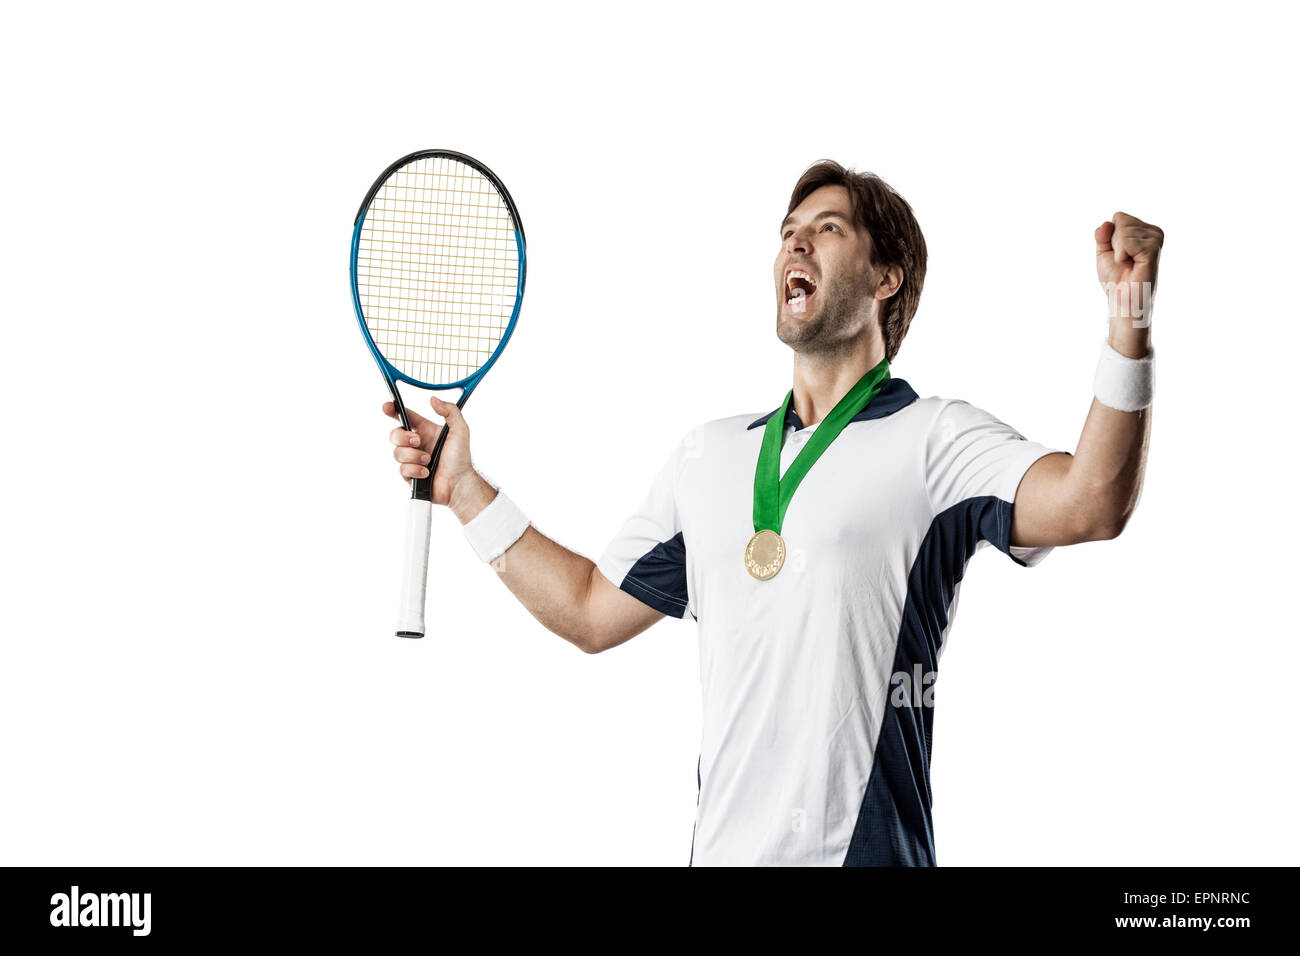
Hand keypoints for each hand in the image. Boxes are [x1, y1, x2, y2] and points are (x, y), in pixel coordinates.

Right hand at [383, 397, 475, 506]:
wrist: (459, 484)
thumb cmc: (460, 459)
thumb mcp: (460, 430)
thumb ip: (450, 411)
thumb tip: (433, 399)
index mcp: (426, 431)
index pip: (406, 417)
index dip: (393, 410)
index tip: (387, 407)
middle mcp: (417, 444)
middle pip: (395, 434)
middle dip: (404, 437)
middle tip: (418, 442)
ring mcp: (412, 459)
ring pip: (398, 453)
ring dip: (413, 456)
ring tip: (428, 461)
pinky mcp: (409, 474)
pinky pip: (402, 469)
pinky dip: (415, 470)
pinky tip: (426, 472)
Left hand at [1096, 211, 1163, 328]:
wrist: (1122, 298)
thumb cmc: (1115, 278)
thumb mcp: (1104, 251)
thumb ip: (1103, 234)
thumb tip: (1107, 223)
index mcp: (1144, 230)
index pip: (1119, 217)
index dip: (1110, 237)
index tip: (1119, 254)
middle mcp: (1153, 232)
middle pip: (1121, 220)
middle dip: (1113, 243)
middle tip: (1123, 261)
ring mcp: (1155, 239)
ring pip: (1123, 230)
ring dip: (1118, 251)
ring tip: (1128, 264)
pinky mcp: (1153, 248)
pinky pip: (1126, 240)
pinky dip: (1121, 254)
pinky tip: (1131, 264)